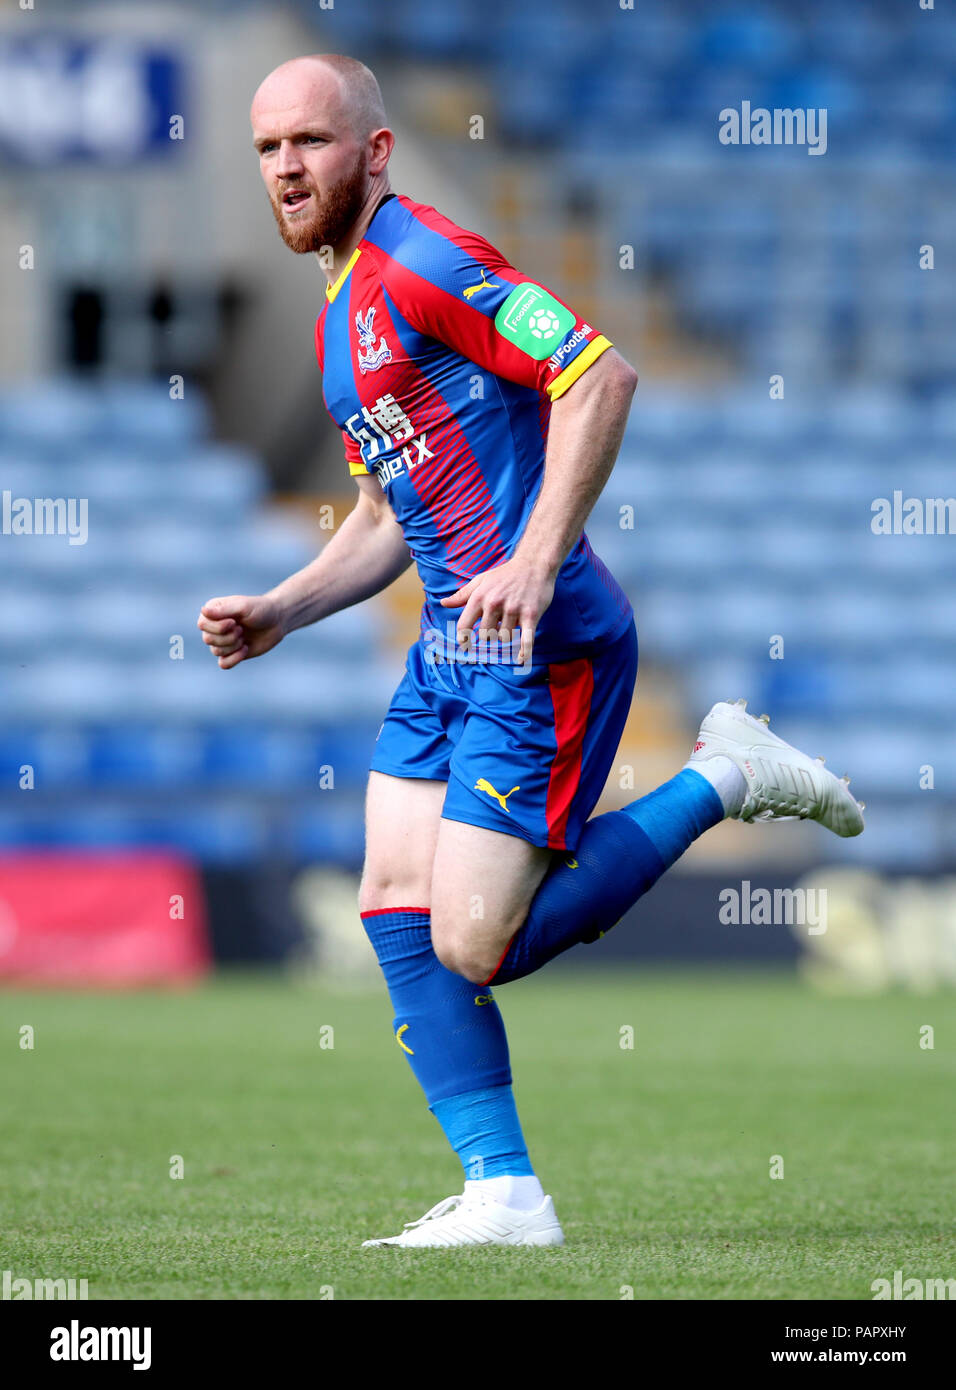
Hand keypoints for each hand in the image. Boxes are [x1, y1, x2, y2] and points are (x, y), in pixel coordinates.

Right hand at [197, 593, 285, 669]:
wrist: (277, 621)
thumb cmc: (260, 609)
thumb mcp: (243, 606)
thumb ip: (223, 610)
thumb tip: (203, 611)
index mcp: (213, 612)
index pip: (202, 624)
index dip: (218, 627)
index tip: (234, 621)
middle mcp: (214, 627)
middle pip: (208, 639)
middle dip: (228, 636)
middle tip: (242, 629)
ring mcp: (222, 641)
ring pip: (215, 651)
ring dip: (233, 645)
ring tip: (244, 636)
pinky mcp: (231, 654)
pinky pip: (223, 664)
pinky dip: (234, 659)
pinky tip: (246, 648)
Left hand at [439, 557, 554, 664]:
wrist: (534, 564)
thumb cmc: (505, 574)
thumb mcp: (481, 581)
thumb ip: (462, 595)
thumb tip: (444, 603)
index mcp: (479, 597)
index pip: (464, 626)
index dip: (463, 639)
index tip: (465, 645)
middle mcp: (494, 604)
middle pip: (486, 635)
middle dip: (490, 634)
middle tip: (498, 625)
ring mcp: (513, 610)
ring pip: (505, 637)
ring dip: (507, 635)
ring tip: (512, 621)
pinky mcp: (531, 614)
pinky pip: (526, 639)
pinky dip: (524, 651)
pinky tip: (521, 659)